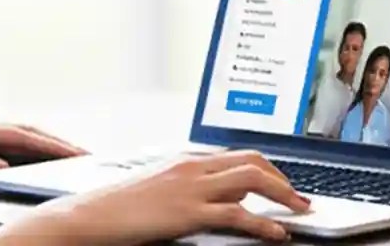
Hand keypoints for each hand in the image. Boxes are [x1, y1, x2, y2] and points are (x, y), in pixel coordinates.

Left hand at [0, 119, 86, 176]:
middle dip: (57, 142)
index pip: (21, 136)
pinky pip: (2, 139)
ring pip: (16, 133)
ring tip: (67, 154)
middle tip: (86, 155)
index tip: (79, 155)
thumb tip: (4, 164)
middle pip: (25, 130)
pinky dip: (24, 146)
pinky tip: (29, 155)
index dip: (53, 146)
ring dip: (43, 142)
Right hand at [0, 151, 309, 244]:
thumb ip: (181, 190)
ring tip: (301, 211)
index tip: (283, 183)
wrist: (88, 216)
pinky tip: (277, 234)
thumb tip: (205, 200)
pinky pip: (237, 214)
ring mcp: (191, 188)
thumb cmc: (115, 208)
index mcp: (184, 161)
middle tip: (300, 198)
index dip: (267, 169)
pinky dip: (264, 224)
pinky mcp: (187, 212)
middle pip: (253, 160)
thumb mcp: (154, 190)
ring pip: (253, 179)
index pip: (237, 155)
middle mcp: (191, 167)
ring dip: (284, 195)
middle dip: (283, 178)